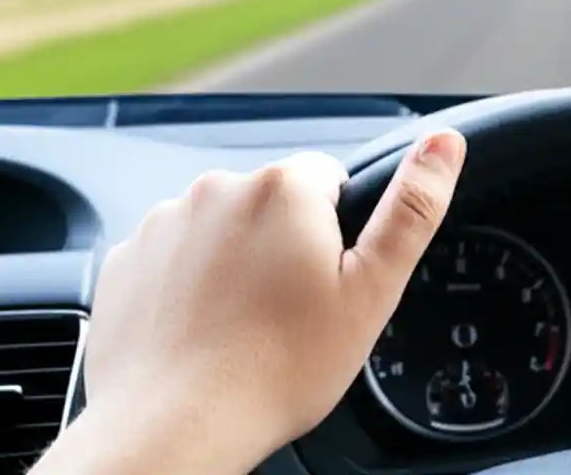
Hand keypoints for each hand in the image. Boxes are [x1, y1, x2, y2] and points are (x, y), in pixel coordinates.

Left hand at [42, 131, 464, 473]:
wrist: (175, 427)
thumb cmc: (278, 369)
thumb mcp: (372, 292)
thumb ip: (412, 210)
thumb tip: (444, 144)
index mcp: (284, 189)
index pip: (329, 178)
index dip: (338, 231)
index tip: (330, 280)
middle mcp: (218, 190)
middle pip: (274, 203)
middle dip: (287, 244)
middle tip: (293, 311)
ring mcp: (164, 223)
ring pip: (223, 229)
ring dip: (236, 261)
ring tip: (245, 327)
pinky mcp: (126, 259)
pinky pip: (174, 257)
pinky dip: (189, 284)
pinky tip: (204, 329)